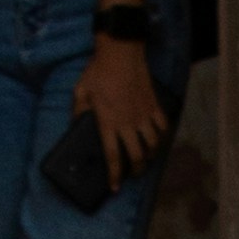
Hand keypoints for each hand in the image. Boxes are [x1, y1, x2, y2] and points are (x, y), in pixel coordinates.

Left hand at [74, 31, 169, 189]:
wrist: (120, 51)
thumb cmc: (98, 70)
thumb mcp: (81, 89)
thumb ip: (78, 109)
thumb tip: (75, 123)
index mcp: (108, 122)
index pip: (113, 156)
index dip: (114, 175)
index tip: (114, 187)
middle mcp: (128, 123)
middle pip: (138, 156)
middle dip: (136, 171)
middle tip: (133, 174)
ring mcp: (143, 115)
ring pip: (153, 145)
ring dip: (150, 155)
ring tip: (145, 158)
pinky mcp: (154, 105)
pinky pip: (163, 126)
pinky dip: (162, 135)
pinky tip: (157, 137)